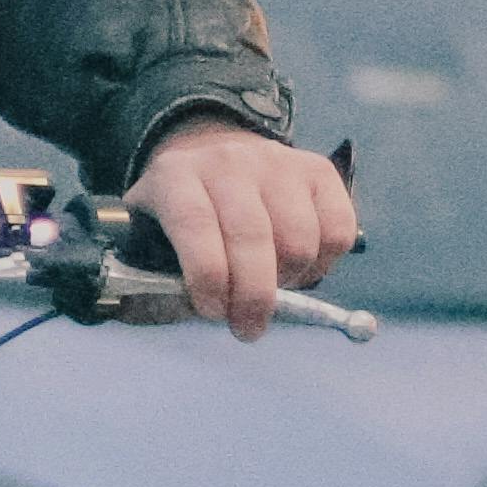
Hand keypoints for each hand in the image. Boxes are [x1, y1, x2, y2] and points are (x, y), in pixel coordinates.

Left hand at [131, 116, 359, 338]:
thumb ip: (155, 273)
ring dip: (290, 280)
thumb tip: (173, 313)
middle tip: (247, 327)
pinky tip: (301, 267)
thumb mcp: (149, 233)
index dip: (207, 275)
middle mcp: (228, 161)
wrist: (216, 158)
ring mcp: (277, 161)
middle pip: (252, 237)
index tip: (212, 311)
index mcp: (176, 175)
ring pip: (299, 240)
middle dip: (252, 297)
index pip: (195, 224)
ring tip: (272, 287)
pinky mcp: (318, 170)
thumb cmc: (184, 212)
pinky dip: (324, 263)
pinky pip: (338, 230)